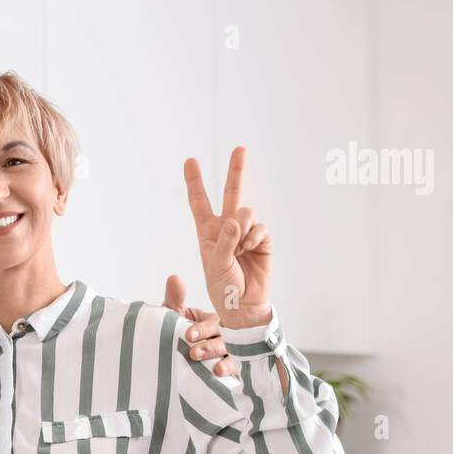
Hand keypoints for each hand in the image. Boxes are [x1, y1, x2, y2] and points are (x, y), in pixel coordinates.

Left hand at [162, 275, 237, 377]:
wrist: (182, 365)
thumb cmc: (184, 335)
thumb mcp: (177, 317)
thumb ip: (174, 300)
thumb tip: (174, 278)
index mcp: (214, 321)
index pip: (211, 323)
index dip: (201, 329)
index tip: (189, 335)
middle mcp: (227, 335)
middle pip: (224, 340)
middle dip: (210, 347)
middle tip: (195, 353)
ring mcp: (233, 353)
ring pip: (233, 355)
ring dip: (225, 362)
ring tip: (216, 369)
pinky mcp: (236, 369)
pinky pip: (239, 371)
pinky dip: (234, 374)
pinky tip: (228, 378)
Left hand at [183, 146, 272, 327]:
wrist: (244, 305)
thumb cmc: (223, 287)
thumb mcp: (215, 265)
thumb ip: (224, 241)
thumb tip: (235, 220)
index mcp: (208, 232)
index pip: (199, 202)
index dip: (195, 181)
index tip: (190, 160)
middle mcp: (226, 229)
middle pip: (231, 194)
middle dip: (236, 170)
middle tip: (240, 148)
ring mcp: (245, 233)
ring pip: (246, 212)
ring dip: (243, 227)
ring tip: (239, 248)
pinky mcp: (262, 240)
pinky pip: (260, 227)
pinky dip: (254, 237)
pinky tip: (250, 249)